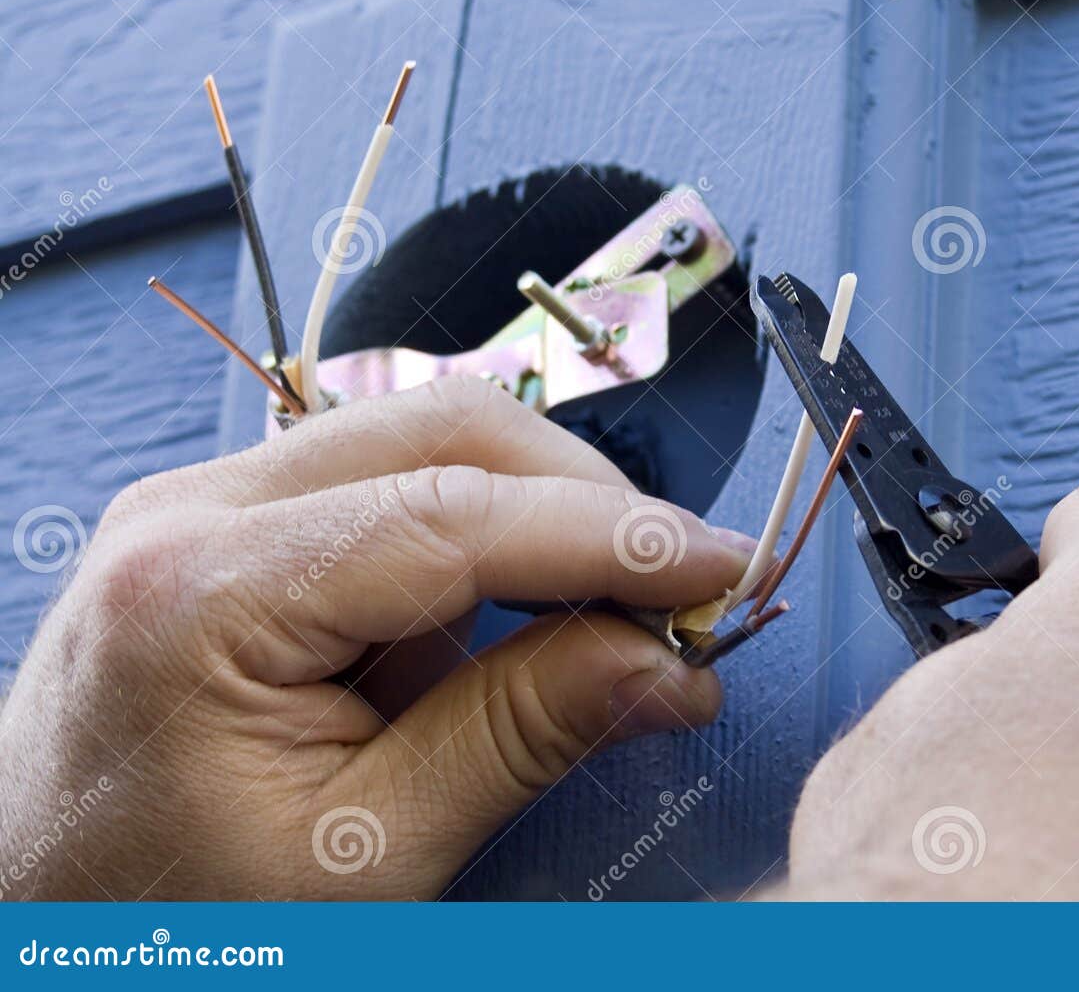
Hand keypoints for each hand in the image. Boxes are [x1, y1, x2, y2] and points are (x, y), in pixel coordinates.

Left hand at [0, 376, 751, 899]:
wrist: (34, 931)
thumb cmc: (171, 921)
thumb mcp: (364, 857)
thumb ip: (520, 736)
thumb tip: (666, 664)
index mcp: (201, 591)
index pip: (455, 515)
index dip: (613, 536)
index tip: (721, 568)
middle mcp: (192, 508)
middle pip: (448, 434)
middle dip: (589, 506)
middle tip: (686, 598)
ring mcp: (206, 504)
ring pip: (428, 442)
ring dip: (544, 518)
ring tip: (619, 619)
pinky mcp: (235, 527)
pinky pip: (391, 488)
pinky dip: (483, 543)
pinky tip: (521, 624)